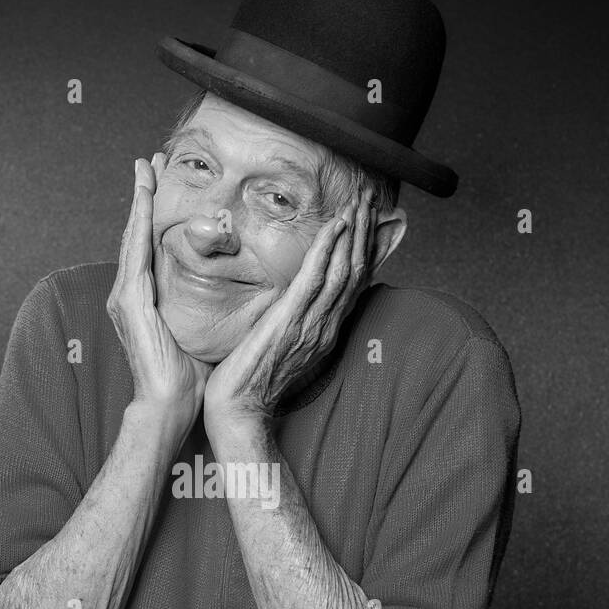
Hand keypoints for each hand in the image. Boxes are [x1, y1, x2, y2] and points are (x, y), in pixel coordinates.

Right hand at [107, 154, 211, 429]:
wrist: (170, 404)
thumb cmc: (190, 375)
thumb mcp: (203, 328)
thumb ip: (211, 305)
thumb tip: (244, 287)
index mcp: (146, 298)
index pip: (151, 245)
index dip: (155, 213)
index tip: (164, 181)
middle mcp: (130, 293)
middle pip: (137, 233)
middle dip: (143, 195)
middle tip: (149, 159)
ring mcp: (125, 296)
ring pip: (133, 236)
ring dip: (138, 200)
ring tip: (144, 167)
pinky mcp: (129, 302)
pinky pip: (134, 253)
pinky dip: (137, 223)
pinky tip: (143, 199)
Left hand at [204, 190, 375, 427]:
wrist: (238, 412)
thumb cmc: (250, 383)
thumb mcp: (279, 346)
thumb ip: (292, 321)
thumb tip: (291, 298)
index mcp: (324, 332)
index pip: (353, 283)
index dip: (364, 248)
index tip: (367, 218)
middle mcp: (325, 327)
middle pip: (356, 271)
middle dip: (365, 231)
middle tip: (371, 197)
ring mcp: (311, 325)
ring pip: (343, 271)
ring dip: (354, 232)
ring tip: (360, 201)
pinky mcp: (290, 323)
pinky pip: (315, 280)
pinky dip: (328, 250)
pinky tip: (336, 225)